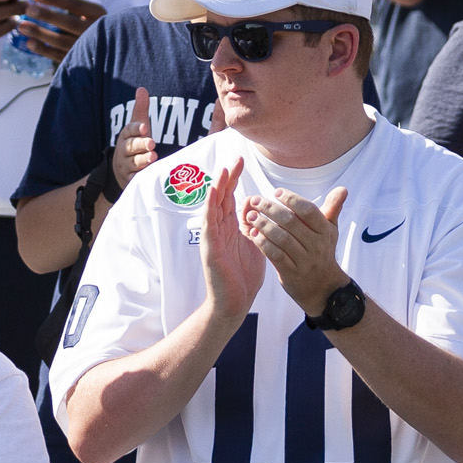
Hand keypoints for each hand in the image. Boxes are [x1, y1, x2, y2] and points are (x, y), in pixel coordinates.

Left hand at [13, 0, 107, 62]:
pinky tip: (29, 43)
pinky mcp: (79, 62)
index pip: (75, 4)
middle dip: (47, 15)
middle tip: (27, 9)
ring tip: (21, 26)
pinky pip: (59, 56)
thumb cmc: (89, 24)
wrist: (110, 51)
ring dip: (40, 33)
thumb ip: (67, 5)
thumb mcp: (86, 12)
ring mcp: (88, 48)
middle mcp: (96, 31)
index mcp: (98, 14)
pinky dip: (43, 50)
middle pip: (69, 23)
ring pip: (61, 41)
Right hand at [112, 102, 155, 188]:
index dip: (136, 129)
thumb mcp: (138, 126)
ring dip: (143, 160)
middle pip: (131, 147)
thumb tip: (141, 89)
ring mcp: (126, 166)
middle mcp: (124, 151)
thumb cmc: (134, 144)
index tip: (144, 126)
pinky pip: (135, 179)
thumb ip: (141, 109)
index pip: (129, 130)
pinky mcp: (130, 180)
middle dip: (141, 144)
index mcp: (125, 136)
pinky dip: (140, 177)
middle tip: (152, 143)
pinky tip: (148, 175)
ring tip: (153, 157)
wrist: (120, 171)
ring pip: (134, 163)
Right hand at [199, 158, 265, 318]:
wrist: (235, 303)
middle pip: (221, 199)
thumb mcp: (253, 245)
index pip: (230, 198)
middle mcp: (218, 231)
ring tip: (221, 172)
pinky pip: (209, 227)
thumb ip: (253, 227)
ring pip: (212, 209)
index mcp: (230, 229)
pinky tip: (214, 197)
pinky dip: (210, 210)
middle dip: (226, 178)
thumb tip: (254, 209)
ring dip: (216, 190)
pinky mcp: (210, 251)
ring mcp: (212, 240)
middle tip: (234, 159)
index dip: (234, 180)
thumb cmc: (243, 276)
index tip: (240, 161)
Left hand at [243, 186, 348, 315]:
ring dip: (263, 225)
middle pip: (291, 222)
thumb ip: (333, 208)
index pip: (308, 210)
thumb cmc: (322, 251)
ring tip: (251, 215)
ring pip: (281, 238)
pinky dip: (263, 243)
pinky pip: (275, 255)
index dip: (292, 199)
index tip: (276, 192)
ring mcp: (304, 261)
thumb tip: (343, 189)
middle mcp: (316, 245)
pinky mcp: (291, 273)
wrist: (323, 287)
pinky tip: (253, 234)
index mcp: (325, 231)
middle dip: (271, 209)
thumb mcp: (330, 230)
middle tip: (256, 200)